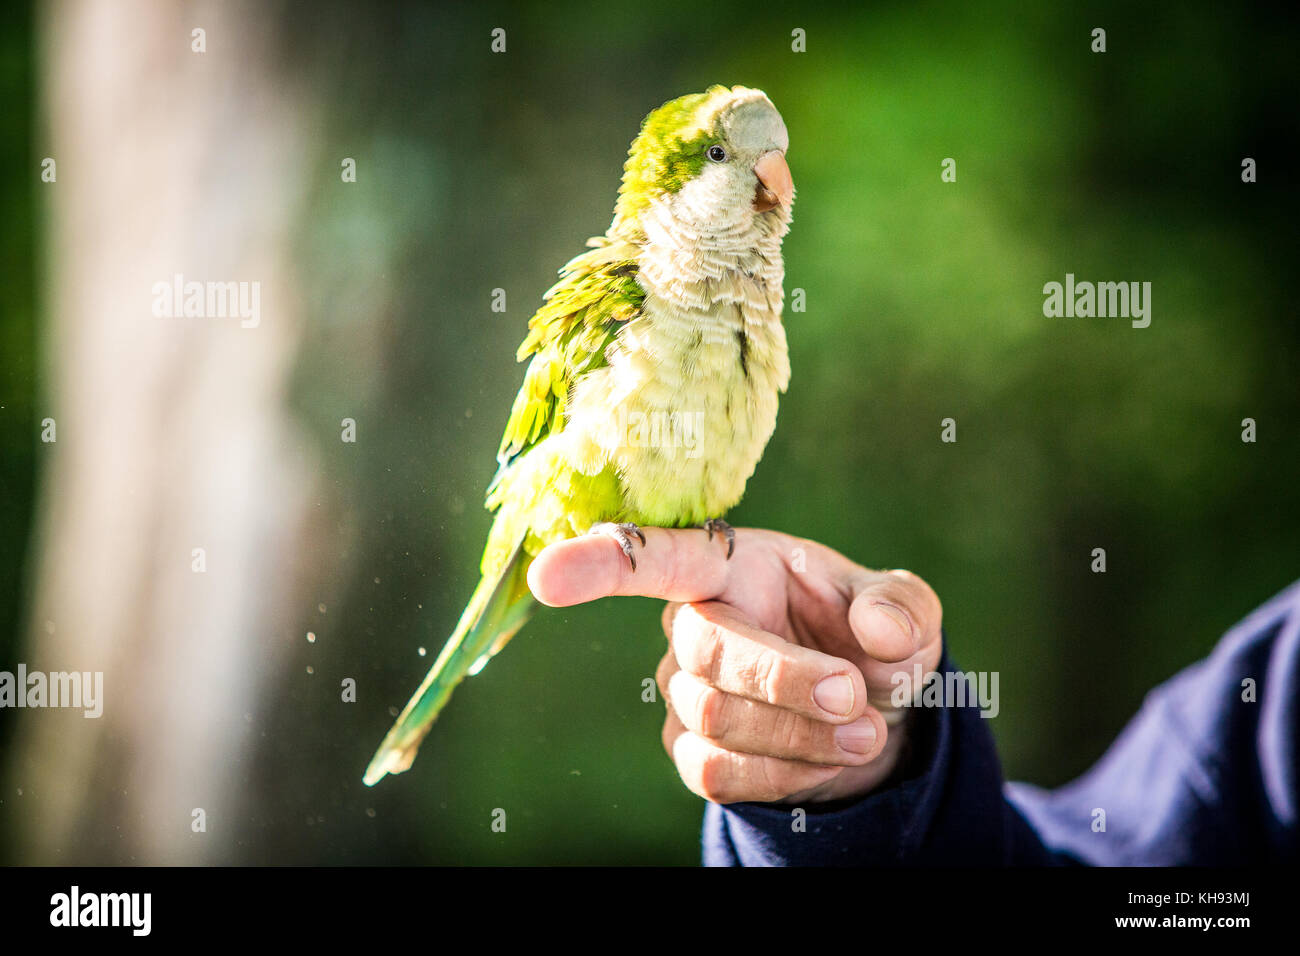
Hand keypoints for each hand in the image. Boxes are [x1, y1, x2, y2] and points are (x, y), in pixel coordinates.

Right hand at [528, 527, 942, 804]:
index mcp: (729, 566)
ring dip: (800, 734)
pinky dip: (784, 774)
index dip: (600, 564)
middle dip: (787, 683)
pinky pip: (716, 773)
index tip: (547, 577)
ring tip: (867, 731)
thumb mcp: (903, 612)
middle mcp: (691, 623)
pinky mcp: (690, 749)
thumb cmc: (869, 642)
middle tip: (857, 699)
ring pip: (714, 720)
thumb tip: (876, 629)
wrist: (869, 715)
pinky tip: (827, 758)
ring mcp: (682, 690)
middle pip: (708, 657)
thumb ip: (899, 607)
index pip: (655, 558)